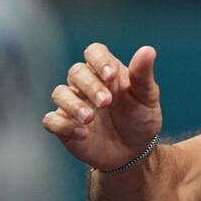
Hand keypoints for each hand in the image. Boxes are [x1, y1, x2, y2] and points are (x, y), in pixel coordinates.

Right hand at [42, 43, 162, 170]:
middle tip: (106, 103)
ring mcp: (73, 104)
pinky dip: (63, 125)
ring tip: (89, 118)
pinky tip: (82, 134)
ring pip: (60, 93)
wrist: (135, 151)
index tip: (110, 76)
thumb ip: (143, 75)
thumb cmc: (141, 118)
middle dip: (90, 86)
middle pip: (76, 72)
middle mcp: (86, 84)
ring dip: (73, 105)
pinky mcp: (64, 125)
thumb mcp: (147, 98)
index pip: (95, 52)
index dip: (99, 60)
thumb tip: (148, 50)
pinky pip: (51, 120)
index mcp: (107, 72)